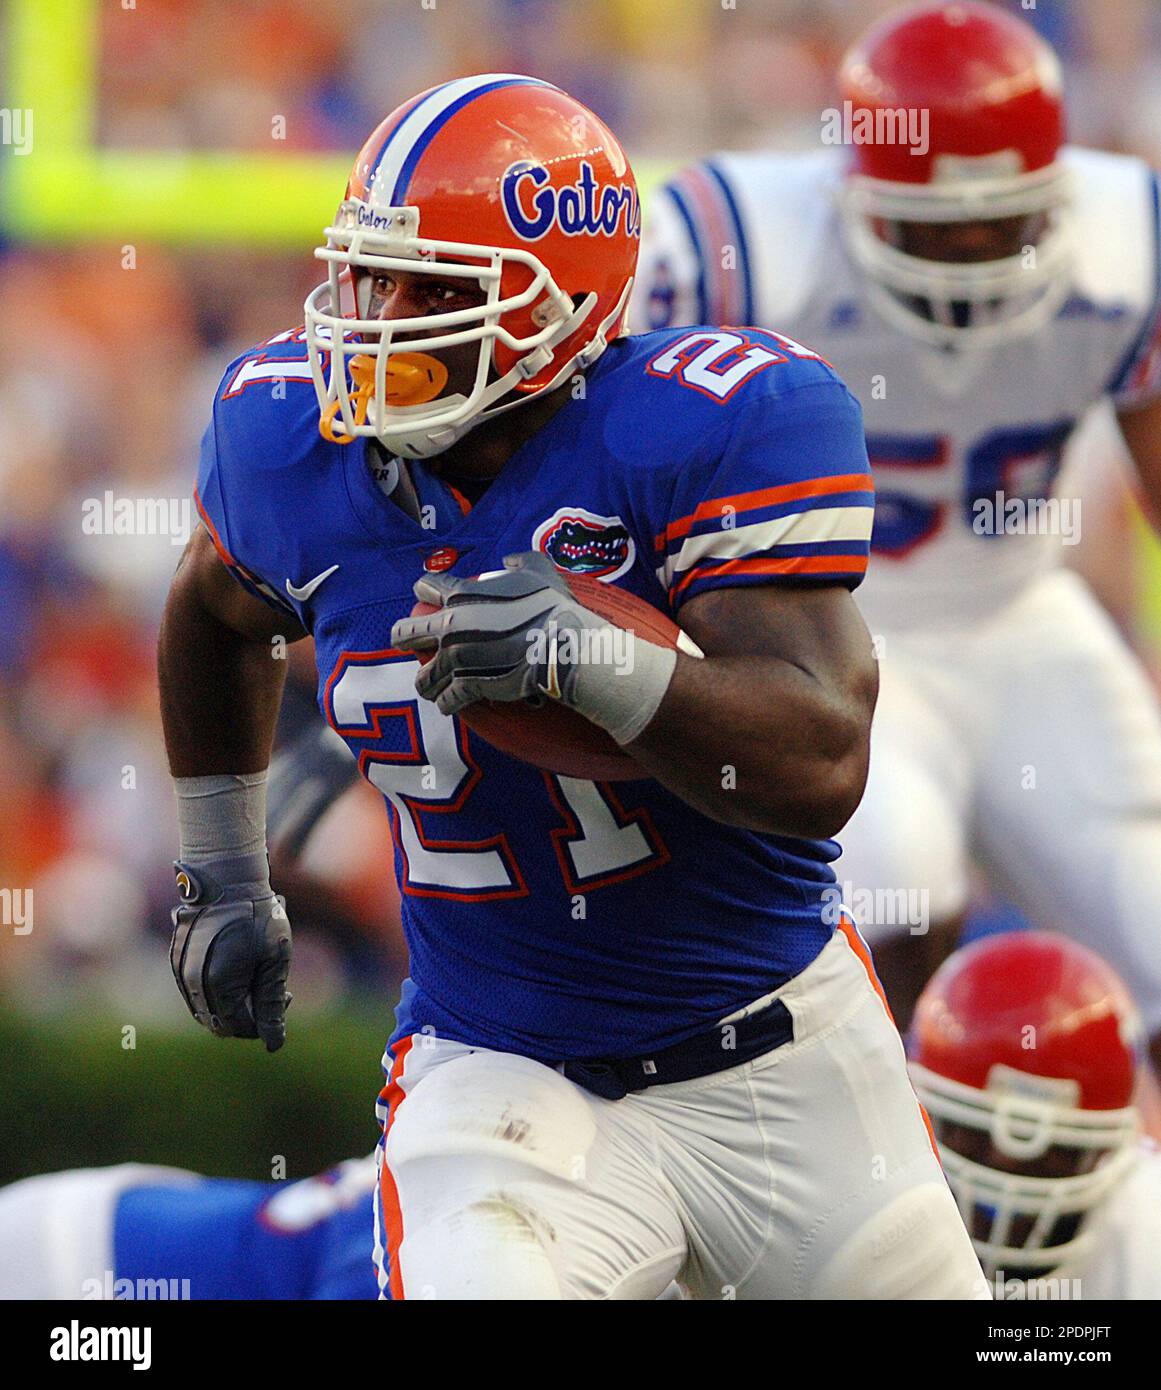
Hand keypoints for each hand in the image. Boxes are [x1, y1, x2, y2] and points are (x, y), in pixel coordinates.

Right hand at [169, 863, 292, 1051]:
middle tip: (275, 991)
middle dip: (249, 1014)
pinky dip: (218, 989)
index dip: (264, 1022)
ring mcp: (180, 972)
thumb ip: (271, 1004)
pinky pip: (196, 991)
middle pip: (219, 1022)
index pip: (238, 1027)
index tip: (284, 999)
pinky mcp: (176, 960)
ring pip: (206, 1009)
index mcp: (216, 985)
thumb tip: (273, 1044)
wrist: (226, 878)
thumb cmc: (257, 916)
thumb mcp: (274, 960)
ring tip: (258, 978)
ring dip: (233, 1003)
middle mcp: (191, 983)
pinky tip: (240, 969)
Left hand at [390, 552, 610, 716]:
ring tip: (430, 686)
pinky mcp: (466, 685)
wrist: (561, 646)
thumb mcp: (538, 571)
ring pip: (423, 677)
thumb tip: (508, 561)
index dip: (425, 590)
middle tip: (404, 642)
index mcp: (462, 594)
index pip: (427, 586)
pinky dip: (447, 703)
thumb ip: (520, 561)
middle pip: (406, 631)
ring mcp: (455, 658)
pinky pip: (447, 700)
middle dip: (403, 636)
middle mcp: (450, 626)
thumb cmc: (551, 607)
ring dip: (427, 681)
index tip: (425, 596)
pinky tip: (449, 704)